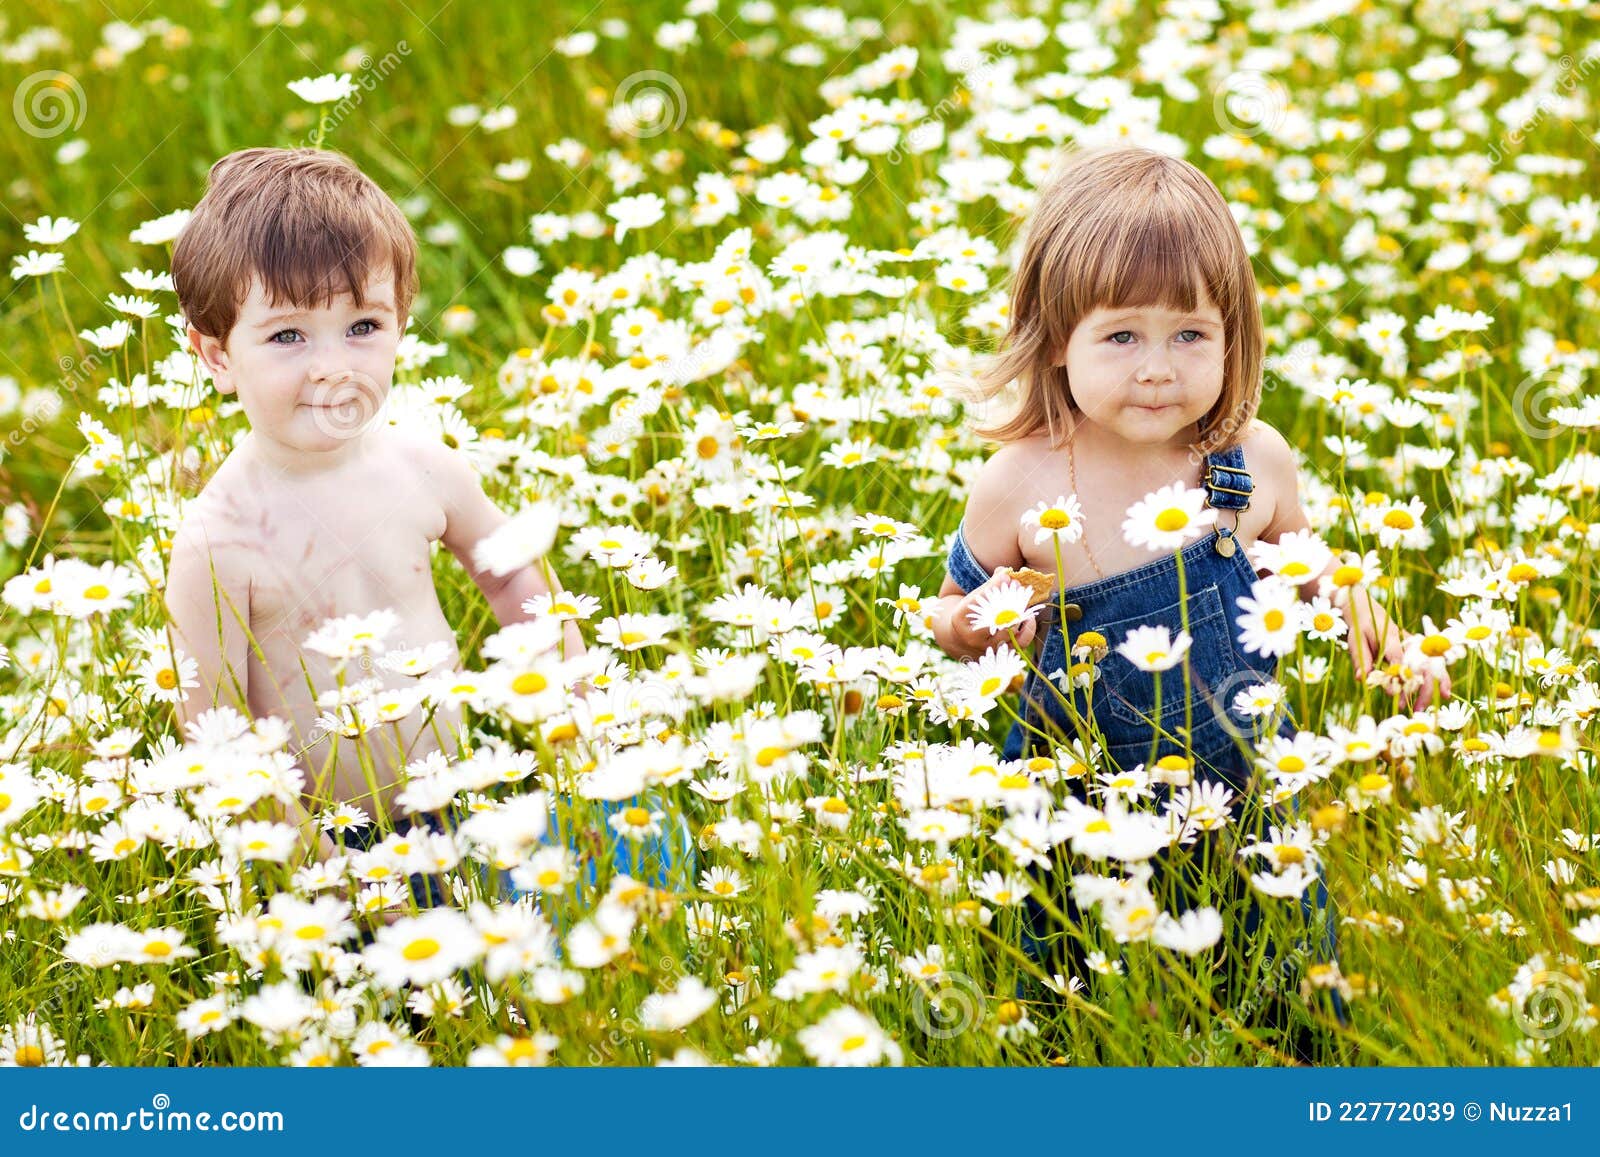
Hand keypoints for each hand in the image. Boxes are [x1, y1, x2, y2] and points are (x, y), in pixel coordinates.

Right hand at [948, 568, 1039, 660]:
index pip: (979, 602)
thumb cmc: (972, 614)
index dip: (993, 588)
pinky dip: (1027, 627)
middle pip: (995, 617)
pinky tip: (1029, 616)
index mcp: (960, 619)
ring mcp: (989, 647)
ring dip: (1019, 612)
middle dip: (1008, 599)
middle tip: (1017, 585)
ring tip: (1022, 599)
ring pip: (1009, 631)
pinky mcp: (1003, 652)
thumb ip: (989, 586)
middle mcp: (973, 637)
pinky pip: (1020, 641)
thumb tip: (1005, 573)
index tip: (1005, 576)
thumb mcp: (974, 599)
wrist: (964, 638)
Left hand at [1342, 589, 1450, 710]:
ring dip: (1431, 688)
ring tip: (1425, 708)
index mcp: (1392, 639)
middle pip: (1423, 668)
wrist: (1369, 610)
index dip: (1399, 681)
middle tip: (1414, 710)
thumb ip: (1361, 659)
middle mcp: (1409, 643)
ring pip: (1432, 667)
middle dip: (1422, 690)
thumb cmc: (1361, 626)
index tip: (1394, 696)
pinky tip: (1442, 693)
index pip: (1400, 663)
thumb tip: (1362, 679)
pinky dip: (1438, 679)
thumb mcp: (1356, 641)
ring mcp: (1416, 645)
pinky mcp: (1418, 649)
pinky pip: (1432, 665)